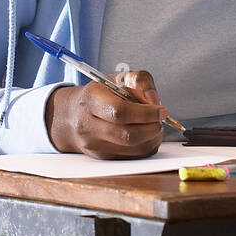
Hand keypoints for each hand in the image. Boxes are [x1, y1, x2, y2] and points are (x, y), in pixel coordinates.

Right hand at [45, 70, 167, 158]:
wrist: (74, 115)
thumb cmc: (101, 94)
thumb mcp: (118, 78)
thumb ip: (141, 82)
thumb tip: (155, 103)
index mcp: (91, 99)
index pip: (120, 111)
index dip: (145, 113)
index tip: (161, 110)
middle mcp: (88, 124)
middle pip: (127, 135)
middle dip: (152, 128)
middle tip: (161, 119)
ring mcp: (93, 144)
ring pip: (133, 149)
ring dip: (152, 138)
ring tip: (155, 125)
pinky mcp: (101, 157)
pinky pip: (132, 157)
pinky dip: (146, 146)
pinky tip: (147, 135)